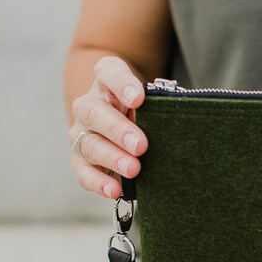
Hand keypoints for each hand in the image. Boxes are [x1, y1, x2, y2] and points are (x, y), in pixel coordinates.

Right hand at [68, 57, 148, 199]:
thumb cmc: (143, 113)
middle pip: (94, 112)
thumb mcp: (152, 103)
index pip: (107, 72)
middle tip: (141, 145)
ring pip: (89, 144)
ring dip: (112, 158)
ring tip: (133, 169)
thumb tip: (181, 120)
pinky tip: (115, 189)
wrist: (124, 128)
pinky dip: (99, 182)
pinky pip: (84, 173)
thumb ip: (160, 106)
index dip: (121, 83)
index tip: (139, 98)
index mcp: (106, 83)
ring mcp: (81, 134)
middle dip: (118, 130)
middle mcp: (88, 106)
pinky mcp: (80, 161)